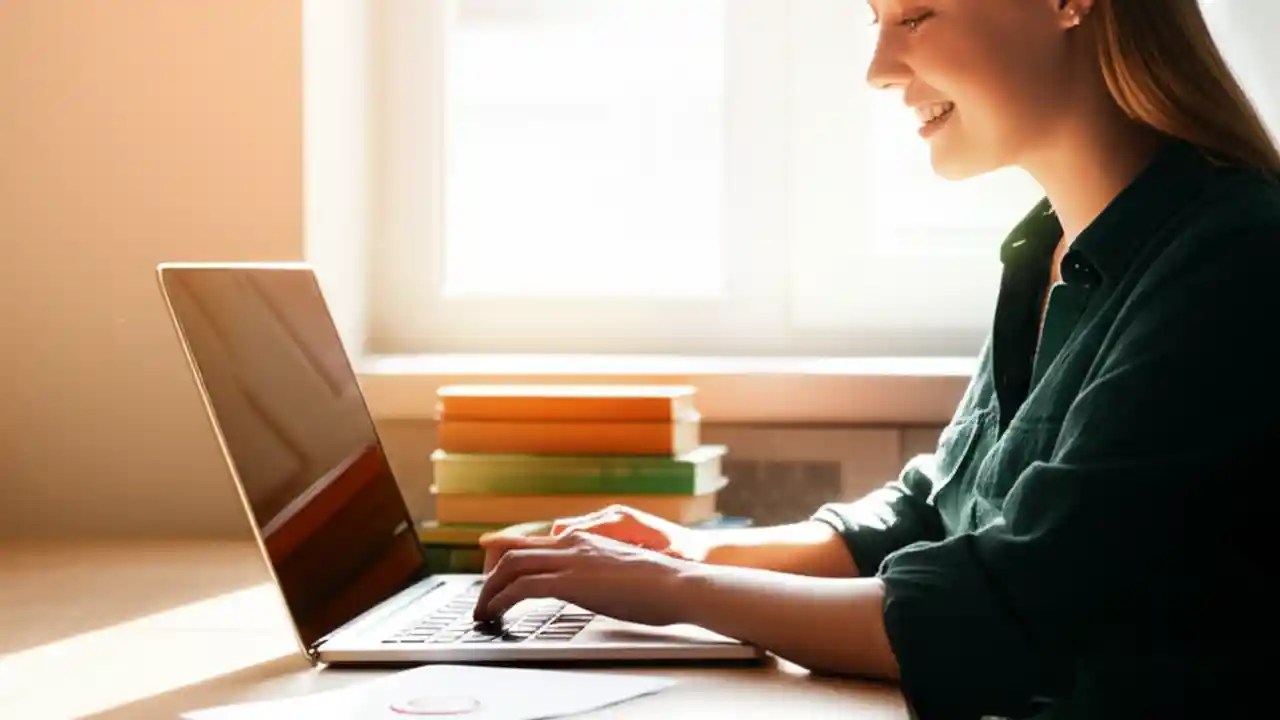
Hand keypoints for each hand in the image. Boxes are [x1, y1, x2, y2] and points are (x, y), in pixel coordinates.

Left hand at [472, 530, 692, 625]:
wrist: (679, 583)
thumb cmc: (660, 584)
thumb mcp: (621, 571)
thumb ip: (597, 571)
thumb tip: (588, 585)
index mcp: (585, 539)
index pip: (534, 544)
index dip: (508, 560)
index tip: (496, 577)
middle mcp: (573, 542)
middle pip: (514, 552)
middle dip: (491, 576)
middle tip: (484, 599)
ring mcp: (571, 559)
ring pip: (511, 566)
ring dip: (489, 590)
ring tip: (483, 612)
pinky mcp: (570, 581)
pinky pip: (521, 587)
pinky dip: (500, 601)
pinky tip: (495, 615)